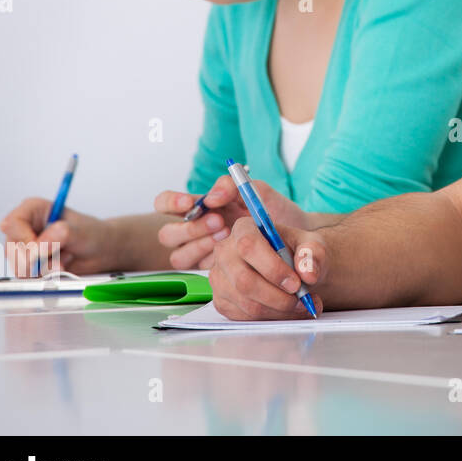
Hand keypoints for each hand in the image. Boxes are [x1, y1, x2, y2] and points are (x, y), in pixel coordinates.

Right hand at [0, 198, 118, 275]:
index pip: (12, 224)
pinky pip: (27, 277)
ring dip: (44, 268)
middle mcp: (24, 227)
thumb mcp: (80, 231)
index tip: (40, 250)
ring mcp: (24, 247)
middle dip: (36, 259)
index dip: (24, 239)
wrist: (101, 251)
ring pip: (18, 265)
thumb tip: (40, 245)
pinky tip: (60, 267)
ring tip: (64, 259)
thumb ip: (60, 235)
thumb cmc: (91, 234)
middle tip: (60, 257)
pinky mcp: (28, 264)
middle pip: (12, 249)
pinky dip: (45, 275)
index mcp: (32, 209)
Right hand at [156, 173, 307, 270]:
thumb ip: (234, 186)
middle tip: (220, 223)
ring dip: (199, 247)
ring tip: (227, 238)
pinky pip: (198, 274)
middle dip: (191, 229)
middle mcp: (194, 230)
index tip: (191, 202)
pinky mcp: (212, 272)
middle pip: (167, 234)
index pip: (165, 203)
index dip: (171, 203)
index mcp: (200, 207)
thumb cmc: (273, 210)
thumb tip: (212, 196)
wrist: (296, 236)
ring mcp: (200, 253)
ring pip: (178, 257)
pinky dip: (212, 265)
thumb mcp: (257, 191)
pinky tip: (234, 258)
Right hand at [207, 182, 325, 319]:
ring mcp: (219, 278)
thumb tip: (308, 273)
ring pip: (246, 303)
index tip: (296, 283)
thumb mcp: (313, 245)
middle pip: (244, 281)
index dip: (273, 268)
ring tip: (302, 306)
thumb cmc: (299, 252)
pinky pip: (245, 316)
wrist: (293, 268)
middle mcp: (225, 252)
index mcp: (244, 228)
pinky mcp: (222, 300)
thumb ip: (313, 253)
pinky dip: (271, 318)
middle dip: (278, 297)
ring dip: (279, 310)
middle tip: (302, 300)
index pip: (249, 246)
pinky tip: (288, 311)